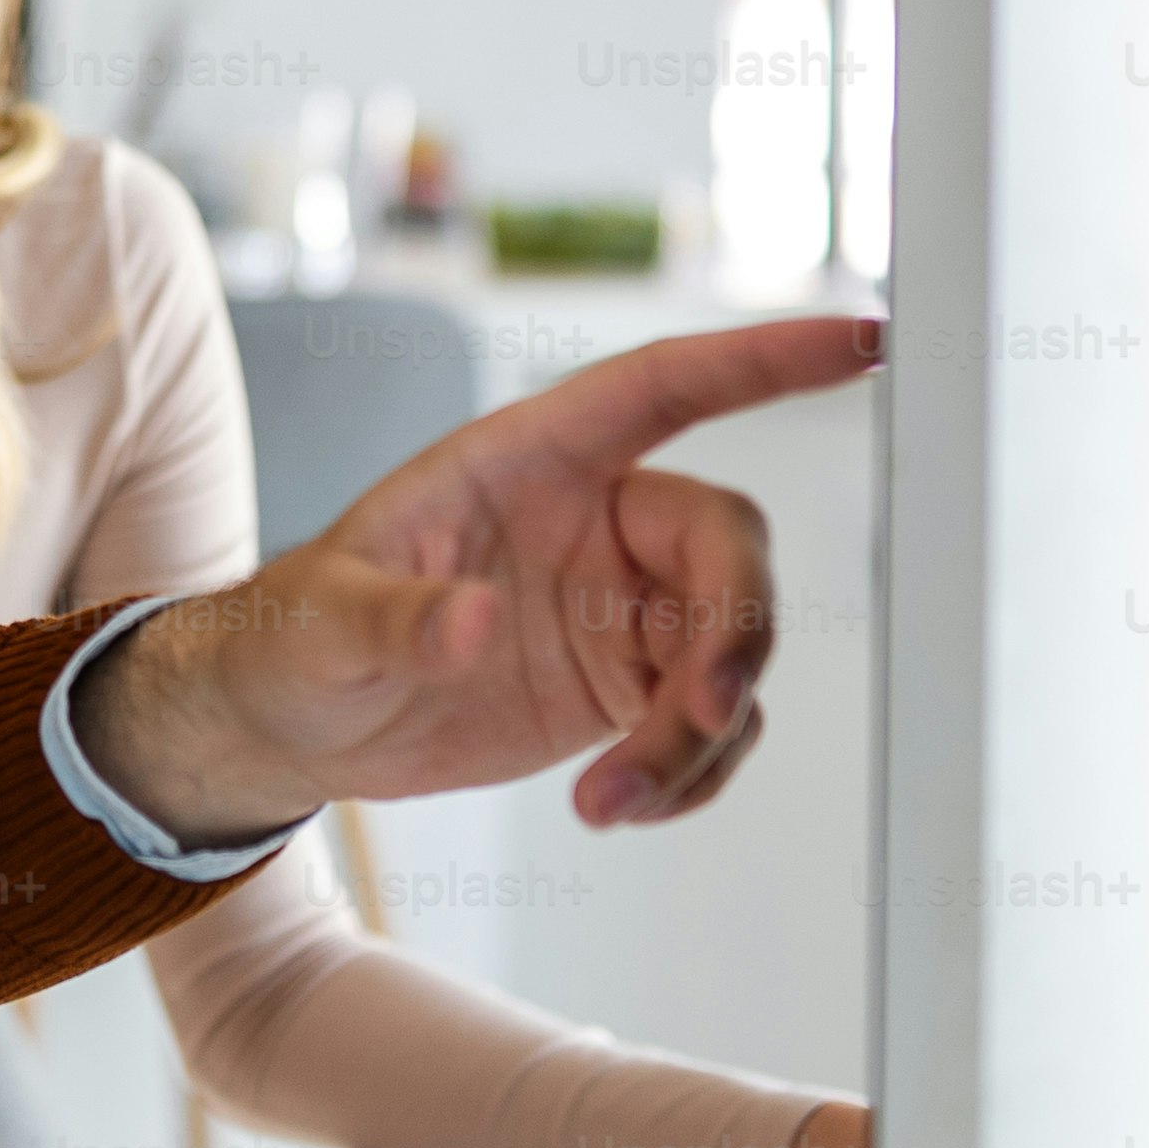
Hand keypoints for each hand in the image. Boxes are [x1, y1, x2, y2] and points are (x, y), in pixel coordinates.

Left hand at [82, 316, 881, 849]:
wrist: (285, 727)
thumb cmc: (289, 640)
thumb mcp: (322, 626)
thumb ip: (401, 621)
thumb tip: (480, 622)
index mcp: (528, 461)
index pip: (664, 386)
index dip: (764, 357)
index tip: (863, 341)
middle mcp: (593, 521)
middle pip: (726, 547)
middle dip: (733, 631)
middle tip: (699, 715)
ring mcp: (616, 607)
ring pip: (728, 650)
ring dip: (701, 732)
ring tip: (613, 800)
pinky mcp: (621, 686)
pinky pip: (706, 722)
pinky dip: (690, 772)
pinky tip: (621, 806)